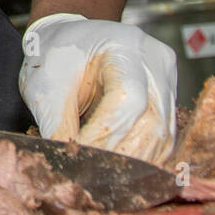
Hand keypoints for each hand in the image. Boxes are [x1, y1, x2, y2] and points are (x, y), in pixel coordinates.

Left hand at [19, 12, 176, 164]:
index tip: (80, 158)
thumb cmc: (56, 54)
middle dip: (121, 155)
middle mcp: (154, 59)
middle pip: (152, 122)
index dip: (106, 135)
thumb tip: (66, 166)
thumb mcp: (45, 85)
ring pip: (163, 136)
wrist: (70, 38)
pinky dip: (141, 157)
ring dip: (133, 163)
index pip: (128, 100)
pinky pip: (163, 137)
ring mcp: (166, 78)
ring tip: (102, 176)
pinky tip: (119, 168)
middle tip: (91, 175)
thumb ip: (57, 125)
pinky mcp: (168, 96)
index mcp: (123, 44)